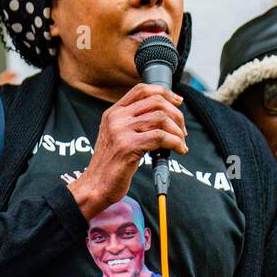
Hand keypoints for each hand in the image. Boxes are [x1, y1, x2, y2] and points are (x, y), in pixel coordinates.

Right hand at [66, 82, 186, 221]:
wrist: (95, 186)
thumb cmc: (109, 166)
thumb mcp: (116, 137)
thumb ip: (132, 124)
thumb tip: (163, 118)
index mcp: (113, 113)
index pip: (142, 90)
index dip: (164, 93)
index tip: (178, 102)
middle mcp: (116, 118)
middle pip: (156, 102)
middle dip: (176, 115)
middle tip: (182, 130)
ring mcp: (121, 131)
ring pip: (161, 118)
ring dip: (177, 131)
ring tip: (180, 143)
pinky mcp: (128, 146)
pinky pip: (160, 137)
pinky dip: (175, 142)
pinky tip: (178, 149)